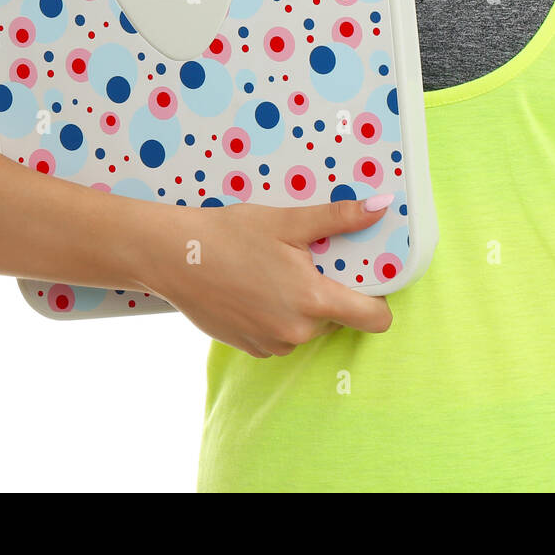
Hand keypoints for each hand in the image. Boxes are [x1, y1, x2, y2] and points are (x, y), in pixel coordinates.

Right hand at [142, 198, 394, 358]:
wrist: (172, 256)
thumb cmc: (229, 235)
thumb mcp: (287, 221)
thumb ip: (339, 218)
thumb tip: (382, 207)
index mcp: (312, 301)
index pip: (374, 319)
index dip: (379, 298)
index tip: (367, 276)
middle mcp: (296, 332)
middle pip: (338, 316)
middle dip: (328, 289)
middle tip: (305, 257)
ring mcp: (271, 343)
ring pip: (308, 325)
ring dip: (301, 302)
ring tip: (274, 269)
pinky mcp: (250, 347)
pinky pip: (281, 333)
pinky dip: (277, 312)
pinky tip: (255, 285)